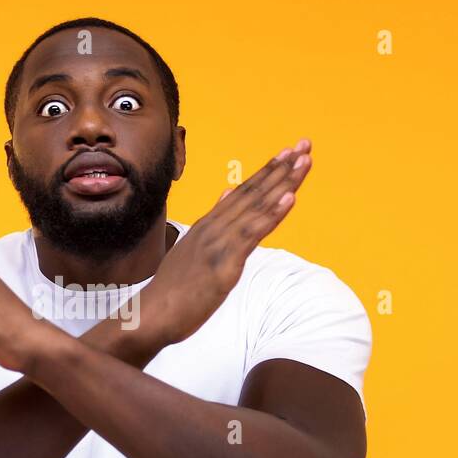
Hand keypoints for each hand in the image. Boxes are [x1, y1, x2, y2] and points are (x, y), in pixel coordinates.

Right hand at [141, 139, 312, 345]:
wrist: (152, 314)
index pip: (243, 192)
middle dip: (282, 168)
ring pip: (257, 207)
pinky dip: (272, 215)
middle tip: (305, 144)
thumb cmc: (174, 288)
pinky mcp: (224, 263)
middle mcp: (214, 227)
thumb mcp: (193, 247)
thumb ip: (213, 221)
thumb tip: (227, 193)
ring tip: (304, 160)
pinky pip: (252, 235)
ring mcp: (219, 243)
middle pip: (254, 192)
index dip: (268, 171)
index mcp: (209, 225)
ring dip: (283, 183)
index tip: (288, 152)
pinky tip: (289, 198)